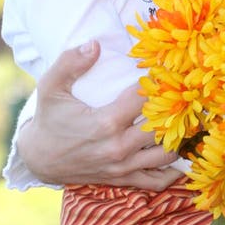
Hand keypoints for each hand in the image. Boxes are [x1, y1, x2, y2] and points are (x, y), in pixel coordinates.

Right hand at [17, 40, 182, 189]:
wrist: (39, 159)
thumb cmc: (49, 119)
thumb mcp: (50, 87)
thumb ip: (70, 63)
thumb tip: (95, 44)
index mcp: (105, 122)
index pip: (144, 98)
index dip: (157, 82)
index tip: (164, 70)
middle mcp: (119, 147)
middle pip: (163, 125)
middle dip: (175, 107)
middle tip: (182, 92)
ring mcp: (123, 166)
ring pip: (167, 153)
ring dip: (179, 136)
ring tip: (184, 118)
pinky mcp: (124, 179)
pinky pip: (157, 180)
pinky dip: (172, 170)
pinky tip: (177, 150)